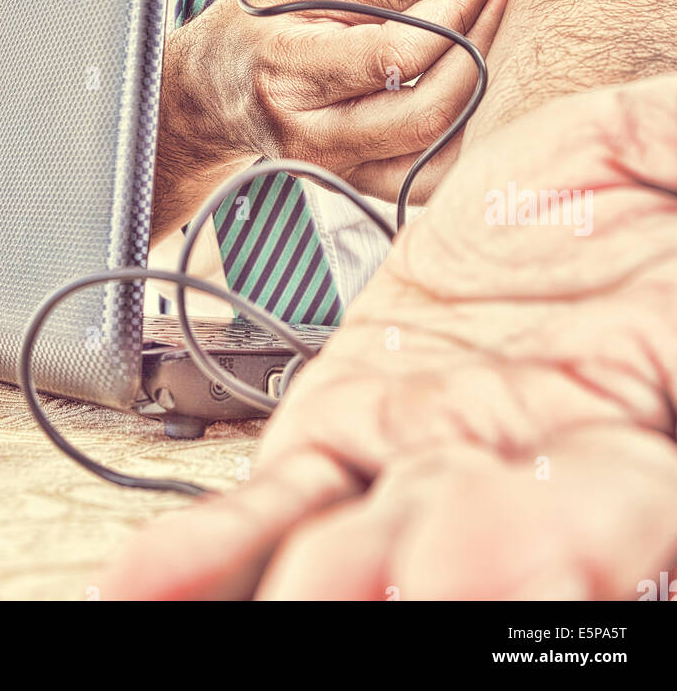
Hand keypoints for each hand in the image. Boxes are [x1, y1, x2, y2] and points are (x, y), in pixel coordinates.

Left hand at [101, 73, 676, 599]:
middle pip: (473, 549)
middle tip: (398, 596)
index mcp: (637, 414)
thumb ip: (674, 164)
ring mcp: (426, 442)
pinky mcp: (346, 414)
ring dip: (315, 580)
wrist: (560, 190)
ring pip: (358, 536)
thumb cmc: (645, 190)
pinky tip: (147, 584)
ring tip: (272, 610)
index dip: (571, 546)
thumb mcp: (670, 159)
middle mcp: (529, 456)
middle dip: (426, 586)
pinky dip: (216, 541)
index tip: (542, 577)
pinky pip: (282, 491)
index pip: (614, 507)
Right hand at [151, 0, 509, 237]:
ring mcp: (334, 169)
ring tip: (490, 31)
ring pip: (437, 151)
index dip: (453, 11)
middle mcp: (310, 135)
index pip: (395, 55)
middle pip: (427, 111)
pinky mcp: (355, 183)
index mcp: (287, 72)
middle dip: (478, 46)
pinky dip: (462, 125)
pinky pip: (428, 169)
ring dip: (480, 89)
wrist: (206, 95)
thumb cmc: (251, 31)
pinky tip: (472, 76)